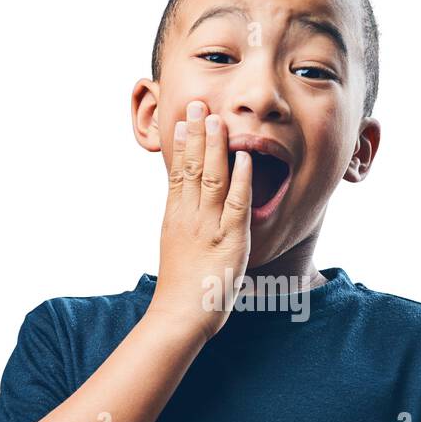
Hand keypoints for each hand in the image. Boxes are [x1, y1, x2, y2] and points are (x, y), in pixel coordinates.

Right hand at [146, 99, 251, 343]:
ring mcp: (209, 227)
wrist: (179, 316)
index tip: (182, 121)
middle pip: (191, 168)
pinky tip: (244, 158)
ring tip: (218, 119)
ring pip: (212, 179)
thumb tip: (185, 210)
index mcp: (175, 218)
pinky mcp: (230, 240)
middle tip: (197, 105)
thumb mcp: (177, 248)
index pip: (177, 173)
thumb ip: (184, 226)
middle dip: (195, 134)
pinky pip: (236, 204)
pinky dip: (241, 179)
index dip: (181, 145)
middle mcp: (189, 217)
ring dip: (216, 147)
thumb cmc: (182, 290)